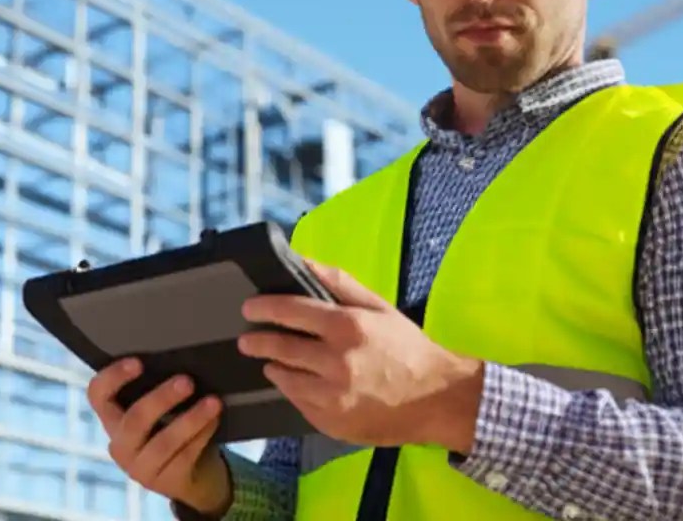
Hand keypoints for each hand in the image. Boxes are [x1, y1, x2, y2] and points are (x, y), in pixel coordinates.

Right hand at [86, 358, 232, 515]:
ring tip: (213, 402)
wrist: (194, 475)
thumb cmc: (173, 428)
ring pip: (163, 443)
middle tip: (186, 381)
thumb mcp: (159, 410)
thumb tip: (179, 355)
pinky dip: (202, 435)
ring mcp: (141, 468)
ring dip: (191, 419)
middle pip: (133, 420)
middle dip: (161, 399)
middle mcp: (120, 445)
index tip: (137, 362)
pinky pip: (185, 457)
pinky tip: (214, 420)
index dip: (112, 378)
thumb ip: (156, 388)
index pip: (98, 396)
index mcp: (113, 419)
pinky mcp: (166, 482)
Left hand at [238, 261, 483, 450]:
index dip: (264, 308)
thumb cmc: (406, 346)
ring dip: (274, 367)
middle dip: (258, 341)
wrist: (436, 398)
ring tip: (271, 361)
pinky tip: (297, 383)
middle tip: (246, 339)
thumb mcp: (378, 307)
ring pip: (285, 378)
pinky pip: (299, 403)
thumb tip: (303, 261)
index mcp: (346, 327)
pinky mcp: (331, 422)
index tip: (248, 308)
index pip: (291, 311)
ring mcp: (332, 396)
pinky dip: (294, 391)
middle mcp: (335, 362)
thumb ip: (339, 283)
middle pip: (281, 347)